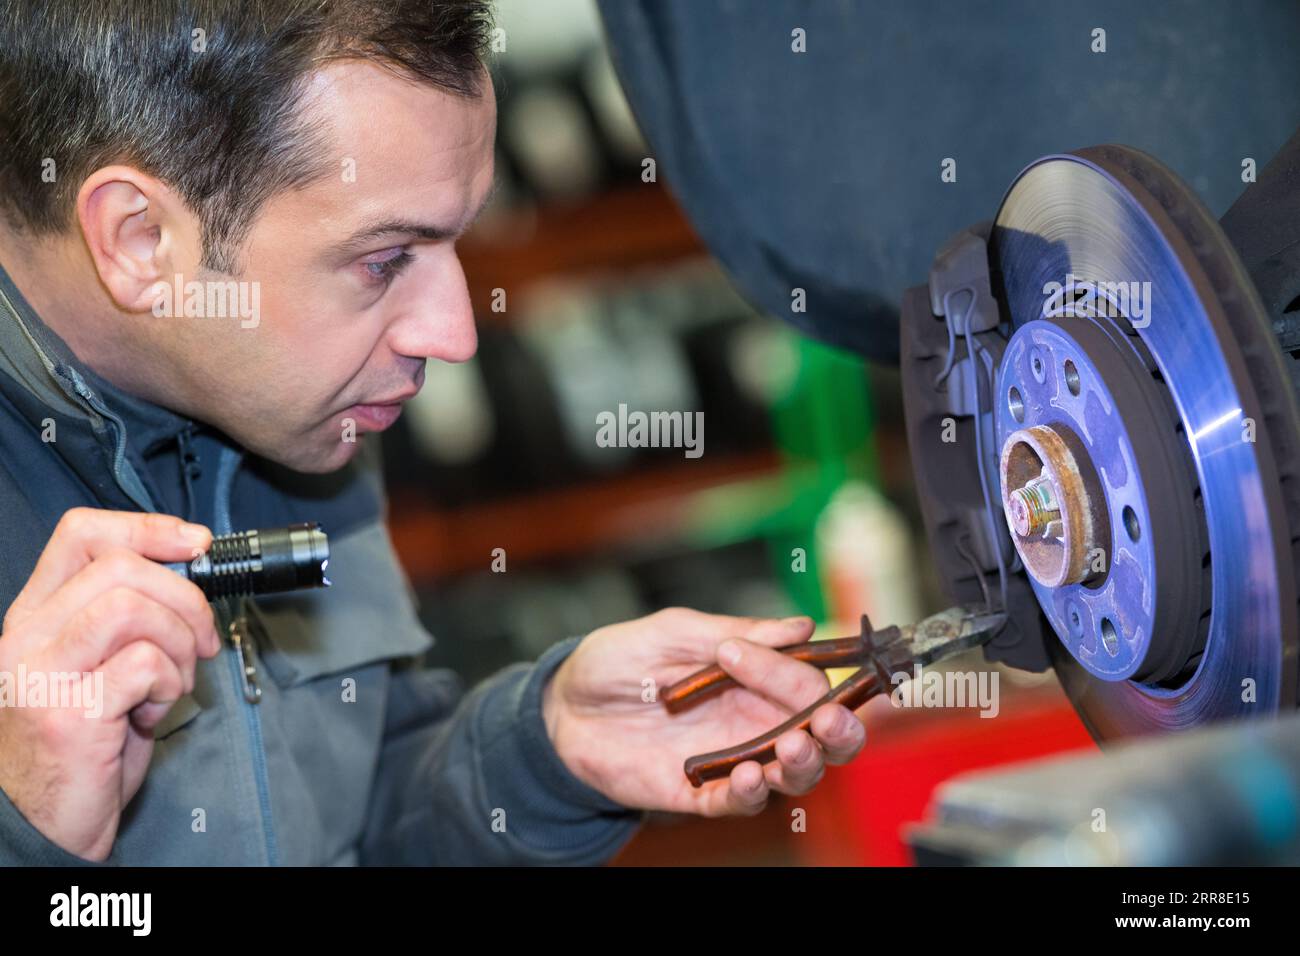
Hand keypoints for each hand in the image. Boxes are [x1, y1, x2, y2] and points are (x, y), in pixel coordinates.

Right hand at [0, 508, 219, 859]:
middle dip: (185, 598)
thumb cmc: (83, 743)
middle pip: (122, 567)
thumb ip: (128, 617)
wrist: (44, 822)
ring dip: (180, 643)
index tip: (196, 545)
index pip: (82, 534)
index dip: (149, 528)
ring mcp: (42, 674)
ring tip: (172, 681)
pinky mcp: (69, 714)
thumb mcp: (99, 664)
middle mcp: (27, 638)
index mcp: (34, 617)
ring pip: (135, 608)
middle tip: (201, 640)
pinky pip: (146, 664)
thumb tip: (191, 568)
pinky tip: (152, 710)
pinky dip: (170, 683)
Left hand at [542, 608, 867, 816]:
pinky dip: (749, 795)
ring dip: (802, 764)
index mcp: (756, 677)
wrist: (561, 707)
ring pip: (793, 775)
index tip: (741, 656)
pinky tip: (746, 777)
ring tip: (790, 747)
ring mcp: (730, 758)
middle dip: (839, 730)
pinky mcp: (699, 793)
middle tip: (828, 721)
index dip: (792, 672)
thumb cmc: (617, 661)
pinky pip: (737, 804)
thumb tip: (802, 625)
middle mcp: (753, 719)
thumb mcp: (673, 631)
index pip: (804, 679)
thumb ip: (736, 630)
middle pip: (822, 734)